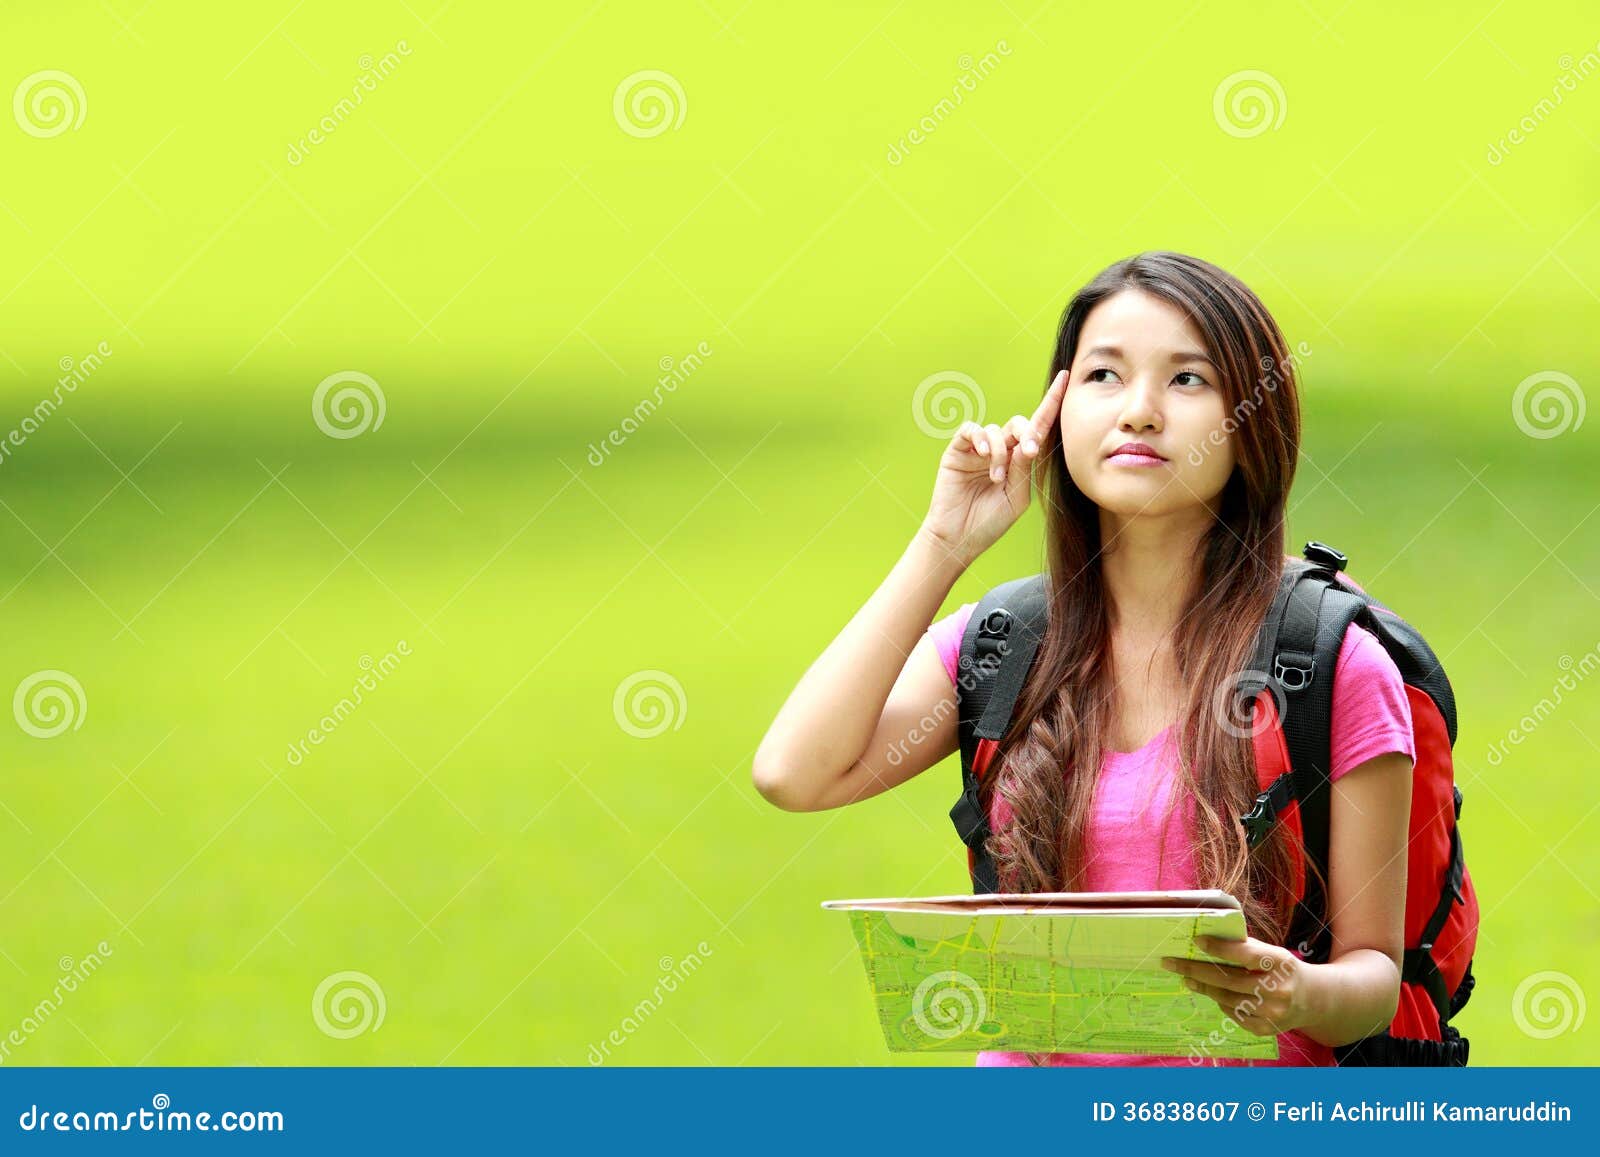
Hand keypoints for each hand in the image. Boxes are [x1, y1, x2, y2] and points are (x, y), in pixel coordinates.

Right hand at [919, 369, 1067, 567]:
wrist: (958, 538)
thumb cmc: (989, 523)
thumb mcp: (1016, 497)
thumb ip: (1024, 469)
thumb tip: (1028, 442)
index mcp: (1019, 462)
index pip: (1038, 428)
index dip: (1051, 403)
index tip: (1065, 379)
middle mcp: (1001, 451)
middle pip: (1019, 424)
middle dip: (1028, 433)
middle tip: (1029, 452)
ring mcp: (978, 450)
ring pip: (996, 430)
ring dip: (1000, 453)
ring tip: (995, 478)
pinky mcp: (958, 450)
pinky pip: (971, 430)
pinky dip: (980, 438)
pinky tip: (983, 455)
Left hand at [1160, 935, 1314, 1036]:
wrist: (1313, 1000)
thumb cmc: (1283, 969)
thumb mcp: (1272, 953)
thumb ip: (1245, 947)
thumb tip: (1207, 941)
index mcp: (1280, 963)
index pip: (1246, 954)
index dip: (1220, 948)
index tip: (1197, 941)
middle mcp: (1278, 990)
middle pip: (1229, 980)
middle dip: (1196, 971)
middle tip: (1172, 963)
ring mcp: (1273, 1013)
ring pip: (1226, 999)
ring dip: (1204, 987)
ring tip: (1188, 978)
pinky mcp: (1265, 1030)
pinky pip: (1233, 1014)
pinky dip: (1222, 1003)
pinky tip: (1215, 994)